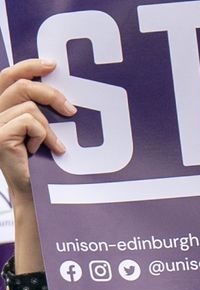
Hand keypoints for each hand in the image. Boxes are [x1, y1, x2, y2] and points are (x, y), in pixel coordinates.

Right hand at [0, 59, 69, 201]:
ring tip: (54, 145)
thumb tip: (60, 87)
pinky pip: (30, 122)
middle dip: (49, 93)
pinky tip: (43, 151)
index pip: (8, 76)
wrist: (34, 191)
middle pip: (20, 85)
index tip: (53, 64)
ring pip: (29, 107)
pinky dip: (44, 136)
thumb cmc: (40, 162)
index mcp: (1, 106)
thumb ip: (40, 107)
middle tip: (70, 110)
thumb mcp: (40, 128)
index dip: (29, 66)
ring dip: (49, 127)